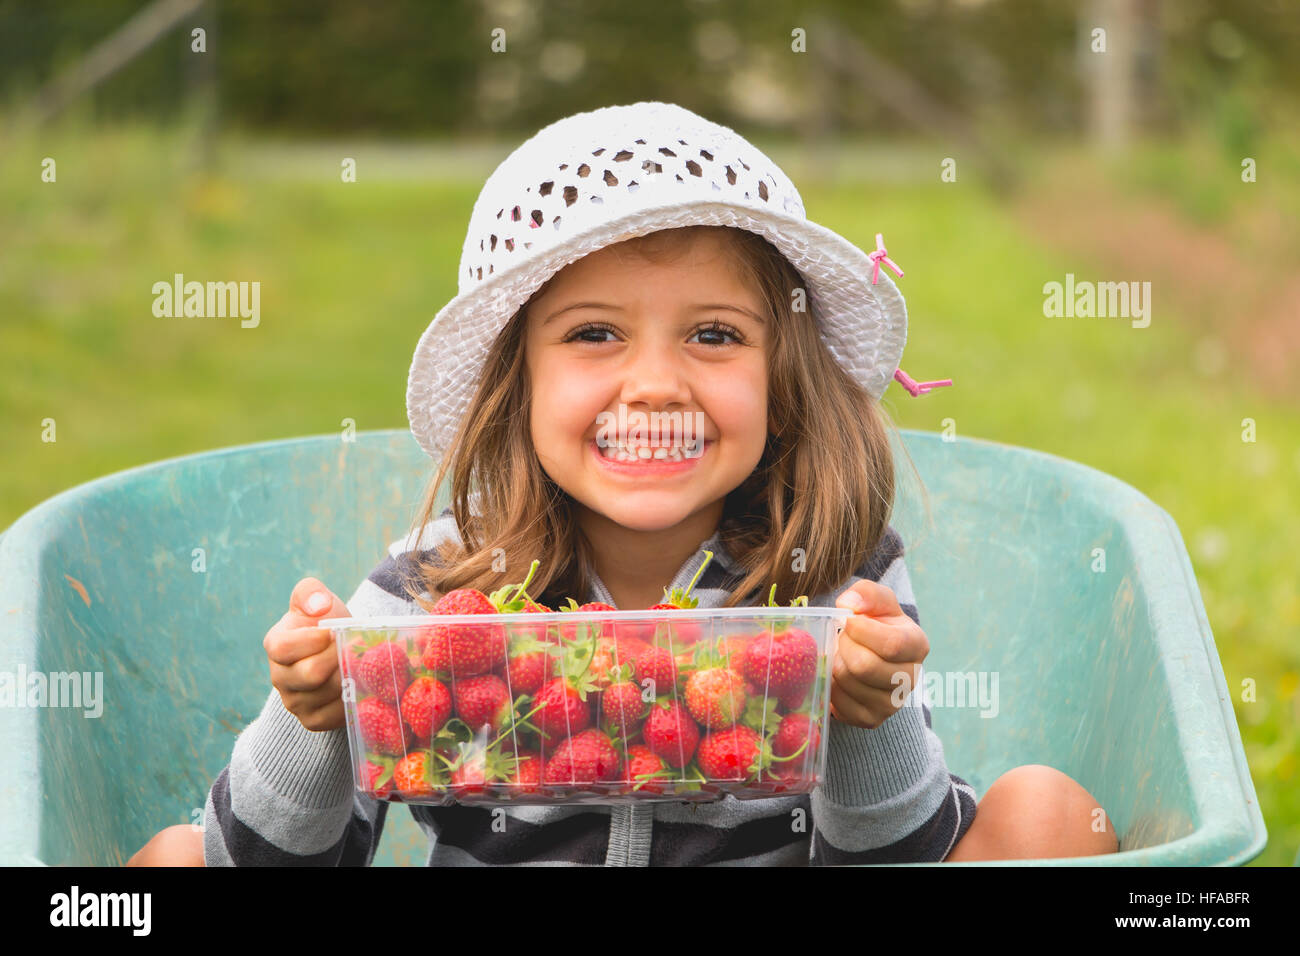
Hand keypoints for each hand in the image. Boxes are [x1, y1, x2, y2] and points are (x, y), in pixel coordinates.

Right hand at [264, 577, 350, 731]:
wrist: (338, 650)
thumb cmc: (325, 622)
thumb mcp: (318, 600)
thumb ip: (311, 593)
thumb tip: (318, 605)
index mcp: (275, 646)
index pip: (284, 648)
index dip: (313, 640)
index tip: (334, 631)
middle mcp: (279, 678)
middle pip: (311, 674)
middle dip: (339, 657)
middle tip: (355, 646)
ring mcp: (294, 702)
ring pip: (328, 694)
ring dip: (350, 676)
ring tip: (360, 662)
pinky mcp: (313, 720)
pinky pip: (336, 714)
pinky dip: (353, 698)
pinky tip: (359, 682)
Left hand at [829, 579, 928, 728]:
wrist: (870, 654)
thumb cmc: (874, 624)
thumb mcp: (875, 601)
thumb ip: (866, 593)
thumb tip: (849, 604)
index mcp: (917, 646)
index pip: (890, 644)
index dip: (860, 630)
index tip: (848, 621)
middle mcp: (911, 678)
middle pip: (865, 666)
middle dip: (844, 646)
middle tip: (842, 639)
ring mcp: (893, 704)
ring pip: (850, 683)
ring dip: (835, 664)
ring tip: (842, 655)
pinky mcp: (871, 720)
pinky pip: (840, 705)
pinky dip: (832, 686)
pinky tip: (839, 674)